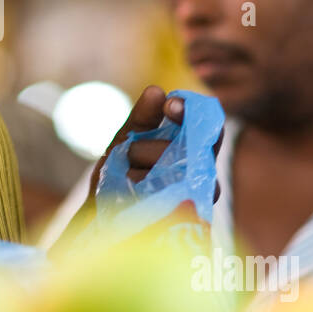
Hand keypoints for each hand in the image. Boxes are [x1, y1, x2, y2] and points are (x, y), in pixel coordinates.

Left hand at [85, 85, 222, 203]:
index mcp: (194, 147)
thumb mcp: (129, 137)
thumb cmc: (122, 168)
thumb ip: (144, 116)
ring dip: (144, 173)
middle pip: (192, 152)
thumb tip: (156, 91)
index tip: (170, 105)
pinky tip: (131, 192)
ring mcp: (197, 197)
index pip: (209, 127)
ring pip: (178, 176)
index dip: (192, 113)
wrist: (103, 210)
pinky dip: (144, 193)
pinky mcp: (186, 220)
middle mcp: (201, 171)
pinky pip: (169, 202)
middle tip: (131, 153)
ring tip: (126, 177)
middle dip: (156, 148)